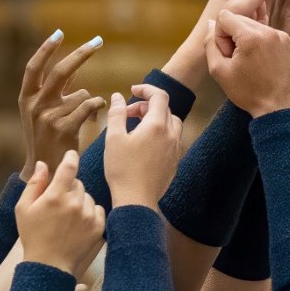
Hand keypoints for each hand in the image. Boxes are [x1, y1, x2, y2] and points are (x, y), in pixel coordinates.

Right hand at [15, 148, 104, 275]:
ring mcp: (89, 216)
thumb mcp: (23, 209)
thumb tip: (43, 164)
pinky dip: (90, 213)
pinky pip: (98, 209)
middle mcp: (75, 203)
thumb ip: (34, 184)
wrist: (50, 266)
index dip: (71, 157)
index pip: (69, 167)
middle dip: (69, 188)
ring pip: (88, 196)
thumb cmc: (33, 236)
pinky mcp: (98, 227)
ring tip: (68, 217)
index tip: (72, 154)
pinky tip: (79, 223)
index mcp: (55, 196)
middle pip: (78, 183)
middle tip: (59, 203)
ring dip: (80, 201)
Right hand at [20, 31, 105, 179]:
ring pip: (81, 93)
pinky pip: (88, 106)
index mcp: (25, 98)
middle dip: (81, 54)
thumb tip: (73, 65)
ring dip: (91, 101)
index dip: (46, 49)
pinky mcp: (63, 128)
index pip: (34, 66)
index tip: (59, 33)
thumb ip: (57, 90)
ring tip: (91, 115)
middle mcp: (34, 105)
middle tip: (98, 41)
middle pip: (59, 71)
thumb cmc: (50, 141)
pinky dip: (97, 108)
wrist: (47, 172)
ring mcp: (47, 116)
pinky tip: (96, 117)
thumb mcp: (45, 112)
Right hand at [103, 86, 183, 208]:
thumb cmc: (122, 169)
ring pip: (171, 123)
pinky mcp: (174, 162)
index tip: (132, 91)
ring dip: (155, 119)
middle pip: (164, 109)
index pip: (160, 96)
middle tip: (127, 114)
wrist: (136, 201)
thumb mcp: (113, 138)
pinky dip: (160, 133)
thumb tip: (118, 96)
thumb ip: (117, 113)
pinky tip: (144, 144)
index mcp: (157, 125)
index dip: (146, 89)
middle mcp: (171, 135)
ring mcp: (175, 149)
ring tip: (137, 127)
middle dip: (145, 106)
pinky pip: (172, 139)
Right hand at [208, 10, 289, 115]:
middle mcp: (269, 31)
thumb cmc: (246, 92)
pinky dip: (263, 43)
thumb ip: (210, 43)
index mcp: (251, 36)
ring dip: (249, 39)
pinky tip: (263, 62)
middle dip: (235, 36)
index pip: (225, 16)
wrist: (276, 108)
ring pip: (256, 25)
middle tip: (238, 58)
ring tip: (252, 62)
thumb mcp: (218, 70)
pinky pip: (270, 34)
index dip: (221, 34)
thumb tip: (210, 23)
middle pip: (241, 19)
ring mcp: (282, 36)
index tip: (227, 53)